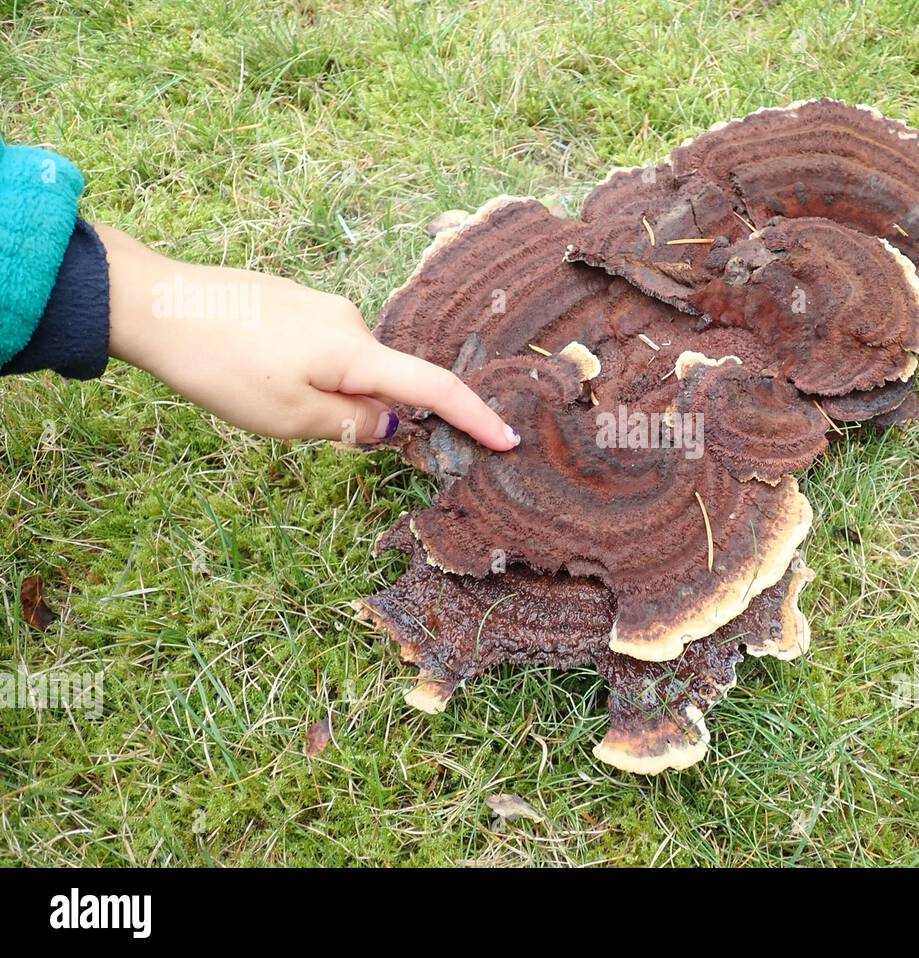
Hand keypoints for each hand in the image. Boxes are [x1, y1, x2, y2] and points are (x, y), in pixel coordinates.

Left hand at [97, 225, 518, 448]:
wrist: (155, 304)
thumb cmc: (222, 366)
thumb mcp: (291, 417)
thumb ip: (352, 426)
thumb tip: (390, 425)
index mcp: (355, 352)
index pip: (434, 388)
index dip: (475, 416)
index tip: (507, 439)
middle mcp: (349, 320)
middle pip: (385, 380)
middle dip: (366, 414)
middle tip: (304, 429)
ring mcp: (320, 306)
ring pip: (348, 367)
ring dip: (327, 394)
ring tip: (260, 396)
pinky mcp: (293, 301)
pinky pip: (321, 348)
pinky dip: (308, 372)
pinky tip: (254, 373)